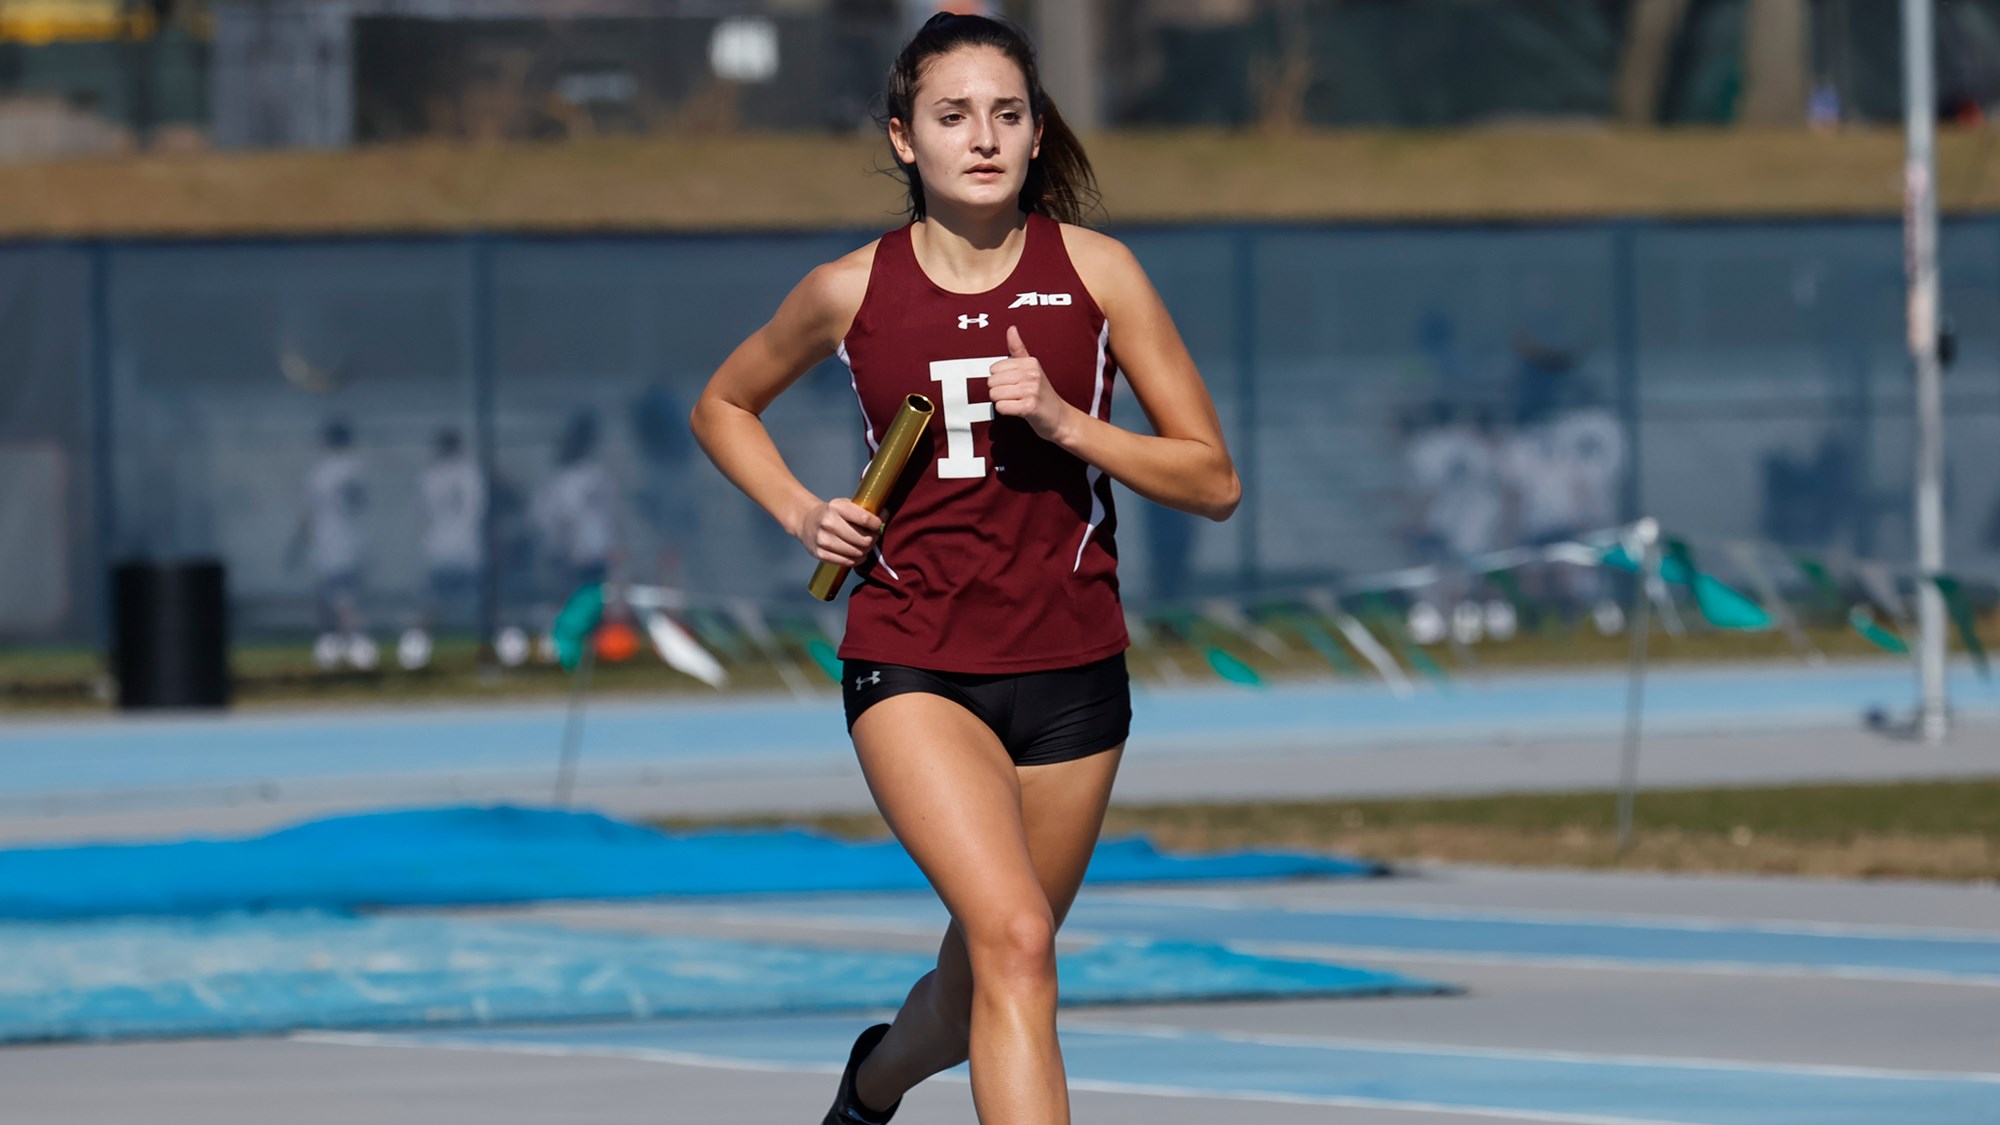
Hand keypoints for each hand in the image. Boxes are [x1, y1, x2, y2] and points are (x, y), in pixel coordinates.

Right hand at [795, 496, 882, 566]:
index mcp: (836, 507)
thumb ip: (864, 510)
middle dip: (872, 539)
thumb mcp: (845, 505)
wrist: (806, 521)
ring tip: (864, 546)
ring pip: (857, 552)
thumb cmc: (832, 513)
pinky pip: (847, 562)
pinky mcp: (820, 554)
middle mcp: (828, 523)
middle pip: (863, 539)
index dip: (877, 524)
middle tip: (872, 537)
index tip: (878, 525)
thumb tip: (885, 515)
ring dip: (865, 551)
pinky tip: (857, 555)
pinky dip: (857, 560)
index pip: (866, 519)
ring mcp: (823, 540)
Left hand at [988, 326, 1076, 442]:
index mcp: (1030, 362)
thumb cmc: (1041, 393)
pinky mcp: (1029, 407)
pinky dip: (1006, 411)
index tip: (1015, 385)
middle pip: (992, 382)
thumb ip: (1018, 349)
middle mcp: (1031, 374)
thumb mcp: (1032, 368)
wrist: (1059, 417)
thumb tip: (1011, 328)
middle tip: (1015, 396)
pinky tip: (1018, 411)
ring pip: (995, 395)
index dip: (1000, 380)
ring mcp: (1031, 390)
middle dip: (999, 392)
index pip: (994, 368)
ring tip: (1017, 402)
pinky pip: (1001, 407)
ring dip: (1002, 402)